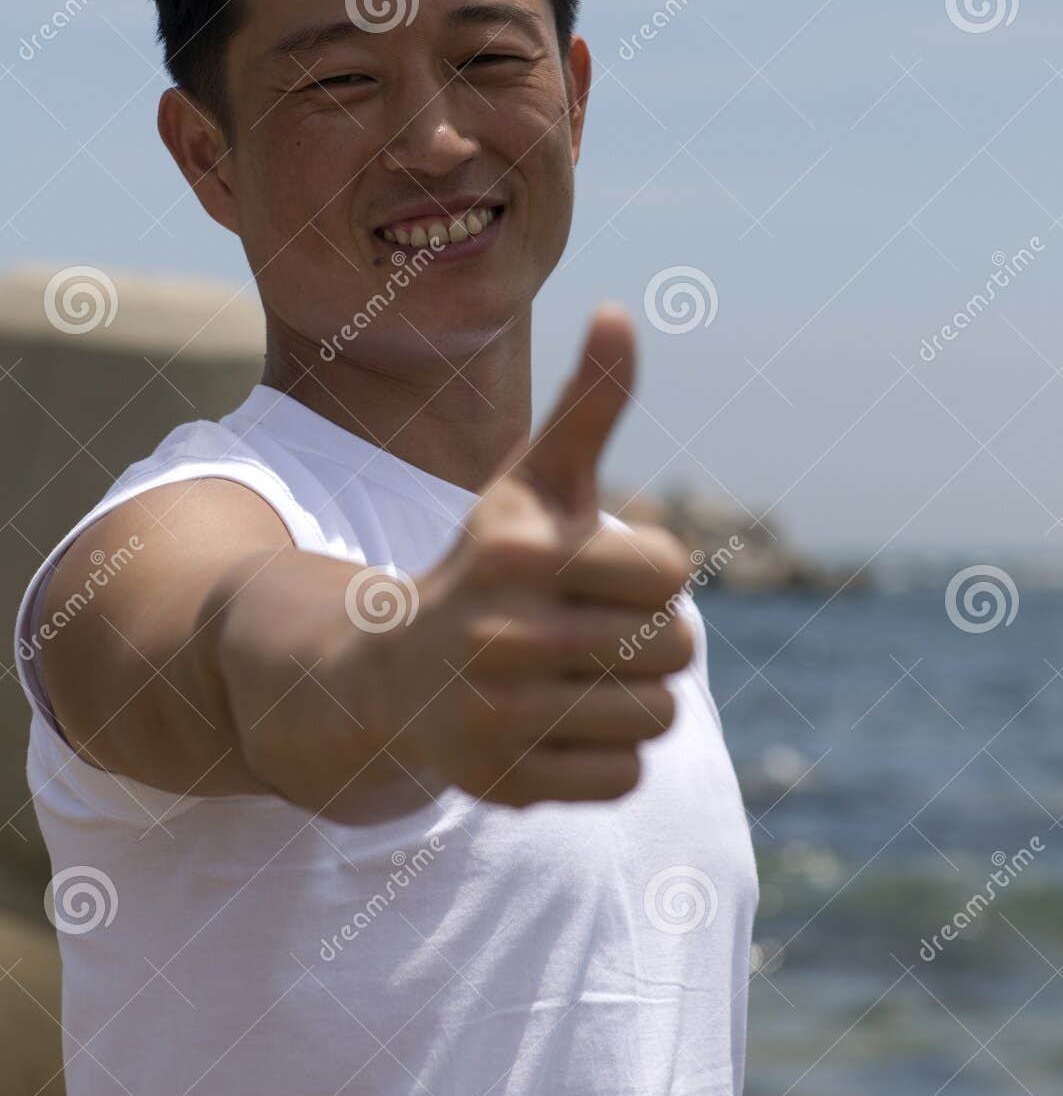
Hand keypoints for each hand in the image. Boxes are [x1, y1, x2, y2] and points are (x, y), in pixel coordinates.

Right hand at [364, 303, 695, 807]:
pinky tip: (558, 729)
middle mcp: (502, 634)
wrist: (389, 674)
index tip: (602, 576)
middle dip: (648, 638)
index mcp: (520, 552)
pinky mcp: (502, 784)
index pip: (672, 571)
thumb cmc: (485, 568)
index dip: (651, 573)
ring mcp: (498, 715)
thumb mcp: (529, 484)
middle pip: (673, 648)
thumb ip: (586, 406)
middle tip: (591, 633)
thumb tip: (619, 311)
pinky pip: (626, 778)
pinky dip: (608, 756)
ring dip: (634, 699)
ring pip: (658, 716)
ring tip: (579, 681)